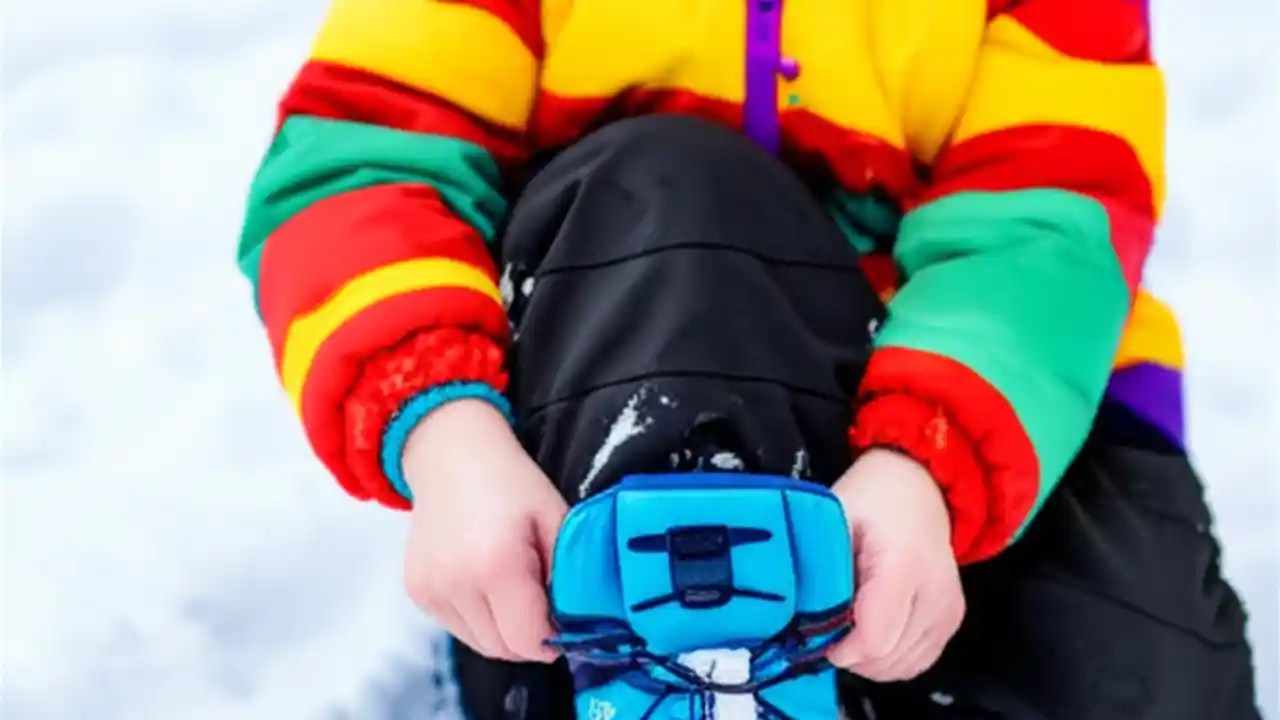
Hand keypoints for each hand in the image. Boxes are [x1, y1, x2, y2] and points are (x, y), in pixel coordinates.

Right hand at [401, 398, 566, 662]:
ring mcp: (431, 590)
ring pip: (480, 643)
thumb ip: (572, 575)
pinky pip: (459, 627)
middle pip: (504, 648)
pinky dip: (479, 618)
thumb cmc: (512, 482)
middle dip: (530, 635)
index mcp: (497, 563)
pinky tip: (484, 580)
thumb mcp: (556, 518)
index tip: (565, 616)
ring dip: (504, 629)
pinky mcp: (417, 591)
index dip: (554, 637)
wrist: (451, 454)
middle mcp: (456, 582)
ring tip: (512, 586)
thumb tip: (579, 628)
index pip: (530, 640)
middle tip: (542, 599)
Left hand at [827, 449, 964, 681]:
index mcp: (904, 564)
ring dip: (866, 656)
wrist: (919, 486)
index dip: (838, 647)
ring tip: (849, 618)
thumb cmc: (872, 499)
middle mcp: (936, 594)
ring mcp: (949, 611)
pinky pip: (914, 662)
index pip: (874, 641)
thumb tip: (797, 618)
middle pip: (885, 659)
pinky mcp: (952, 621)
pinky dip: (887, 656)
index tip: (816, 630)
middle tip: (828, 620)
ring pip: (899, 667)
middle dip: (848, 651)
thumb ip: (818, 568)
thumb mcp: (832, 519)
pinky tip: (870, 626)